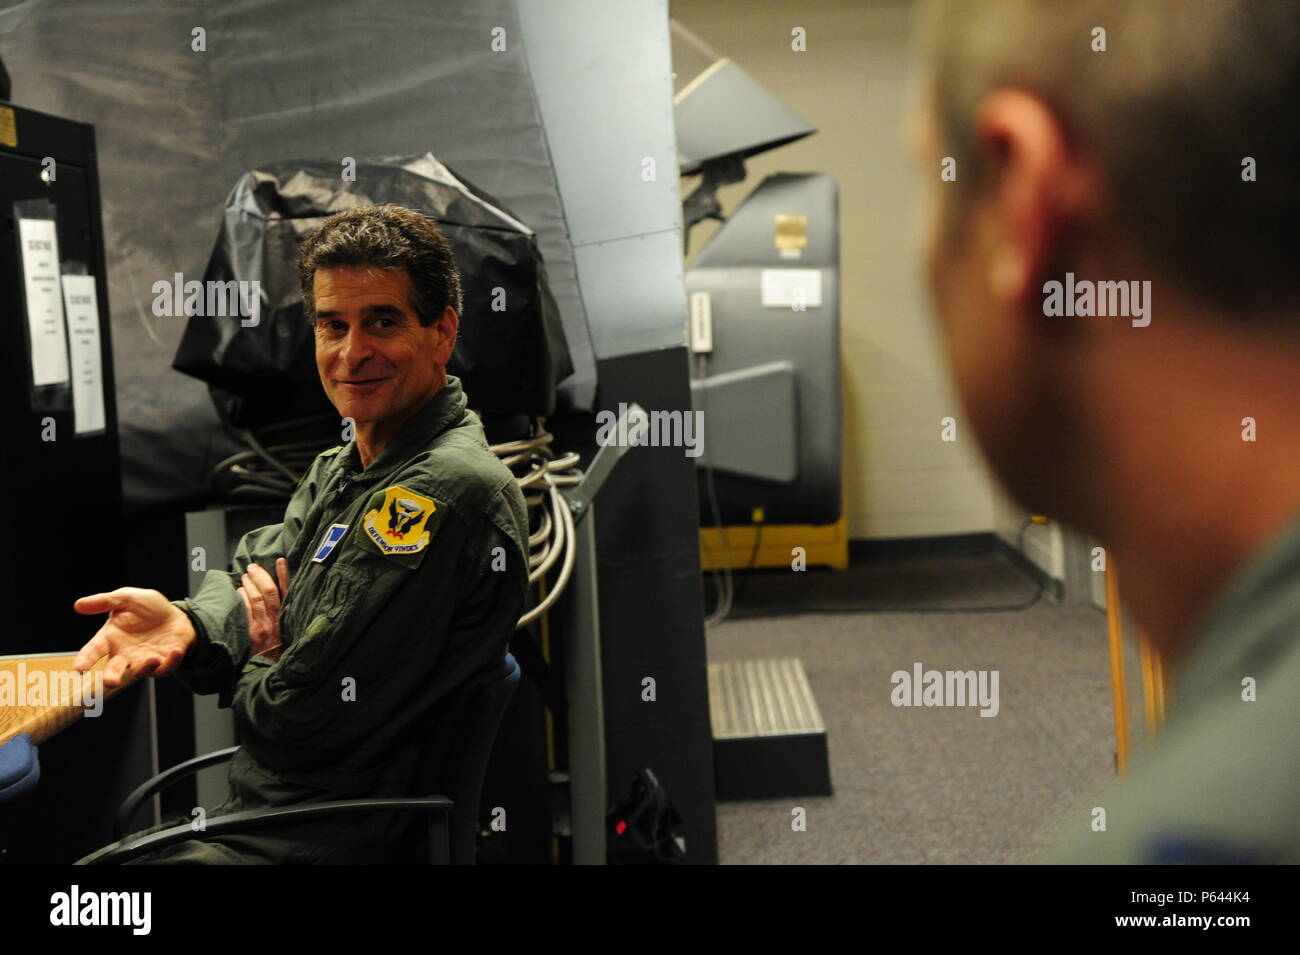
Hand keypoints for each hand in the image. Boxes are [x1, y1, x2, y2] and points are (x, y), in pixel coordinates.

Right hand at [73, 588, 196, 687]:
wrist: (174, 614)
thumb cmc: (146, 608)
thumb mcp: (126, 598)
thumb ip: (104, 601)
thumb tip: (77, 605)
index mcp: (110, 638)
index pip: (93, 651)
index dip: (85, 660)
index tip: (79, 669)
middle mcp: (124, 654)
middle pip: (114, 670)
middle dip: (111, 677)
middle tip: (111, 682)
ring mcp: (144, 660)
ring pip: (140, 671)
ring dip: (145, 667)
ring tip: (152, 659)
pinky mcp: (164, 662)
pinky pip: (166, 667)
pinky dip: (171, 661)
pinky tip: (175, 651)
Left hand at [238, 558, 290, 662]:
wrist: (267, 673)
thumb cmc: (279, 653)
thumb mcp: (289, 633)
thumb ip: (286, 616)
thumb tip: (278, 594)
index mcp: (287, 620)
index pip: (286, 592)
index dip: (283, 575)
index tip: (280, 561)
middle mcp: (275, 623)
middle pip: (268, 592)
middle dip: (260, 576)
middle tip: (253, 567)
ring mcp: (261, 628)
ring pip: (254, 599)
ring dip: (248, 584)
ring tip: (245, 576)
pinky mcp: (248, 634)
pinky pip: (244, 611)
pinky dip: (241, 598)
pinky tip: (238, 592)